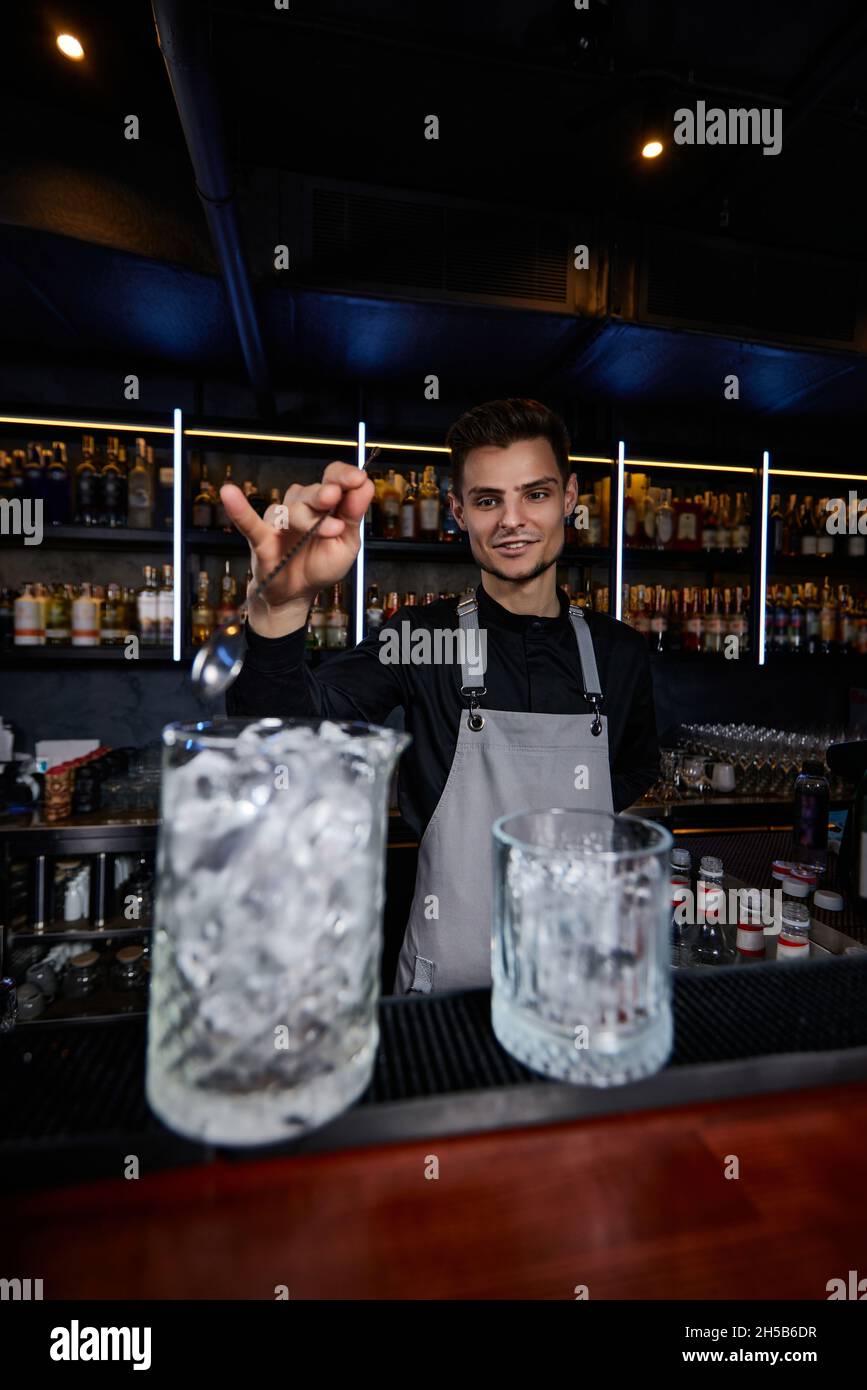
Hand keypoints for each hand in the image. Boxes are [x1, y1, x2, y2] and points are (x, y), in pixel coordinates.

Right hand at [219, 462, 373, 636]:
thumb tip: (366, 484)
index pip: (332, 477)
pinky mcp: (261, 538)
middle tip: (333, 498)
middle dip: (324, 494)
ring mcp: (280, 521)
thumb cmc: (320, 566)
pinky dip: (239, 509)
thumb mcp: (347, 544)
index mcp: (325, 505)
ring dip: (307, 518)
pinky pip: (249, 522)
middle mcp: (301, 507)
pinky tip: (229, 493)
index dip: (344, 475)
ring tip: (325, 531)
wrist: (297, 595)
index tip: (358, 478)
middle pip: (312, 491)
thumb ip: (354, 515)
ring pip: (291, 509)